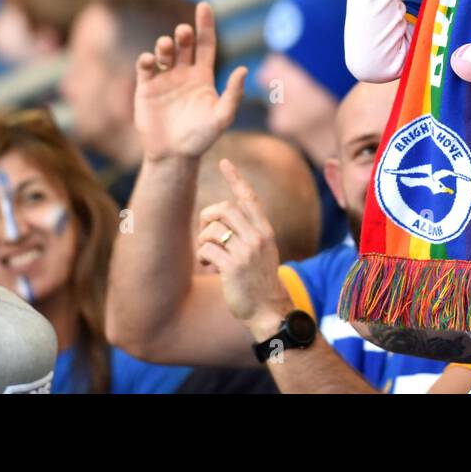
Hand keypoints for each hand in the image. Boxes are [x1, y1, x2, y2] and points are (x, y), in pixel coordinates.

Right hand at [134, 2, 246, 163]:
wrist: (174, 155)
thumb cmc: (201, 138)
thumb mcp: (222, 117)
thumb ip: (233, 95)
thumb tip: (244, 70)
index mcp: (203, 75)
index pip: (205, 43)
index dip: (205, 24)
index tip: (203, 6)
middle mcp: (183, 72)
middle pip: (184, 44)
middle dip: (184, 34)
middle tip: (183, 32)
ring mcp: (164, 79)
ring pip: (164, 51)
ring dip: (165, 45)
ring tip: (166, 47)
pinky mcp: (145, 88)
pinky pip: (145, 67)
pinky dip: (146, 60)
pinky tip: (150, 61)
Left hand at [195, 158, 289, 335]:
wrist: (268, 309)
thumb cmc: (259, 280)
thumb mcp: (261, 251)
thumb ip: (248, 231)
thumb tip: (222, 215)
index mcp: (265, 231)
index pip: (249, 198)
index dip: (236, 178)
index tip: (225, 162)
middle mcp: (258, 237)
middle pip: (225, 208)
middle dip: (208, 217)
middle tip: (206, 231)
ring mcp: (246, 252)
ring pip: (213, 228)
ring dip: (203, 240)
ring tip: (207, 255)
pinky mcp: (233, 267)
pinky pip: (206, 248)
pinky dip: (202, 255)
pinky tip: (207, 265)